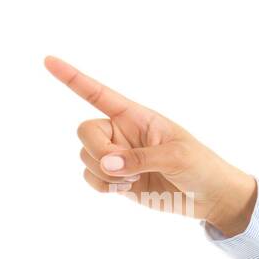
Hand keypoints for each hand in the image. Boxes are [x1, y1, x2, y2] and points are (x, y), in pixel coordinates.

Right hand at [44, 55, 257, 235]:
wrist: (210, 198)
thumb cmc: (201, 167)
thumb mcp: (176, 157)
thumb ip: (140, 159)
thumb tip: (106, 164)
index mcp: (137, 116)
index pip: (99, 94)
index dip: (72, 77)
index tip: (48, 60)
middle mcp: (122, 132)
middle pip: (84, 131)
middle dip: (98, 150)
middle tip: (121, 166)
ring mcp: (118, 156)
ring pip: (85, 157)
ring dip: (104, 173)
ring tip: (132, 179)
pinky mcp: (116, 179)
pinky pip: (90, 178)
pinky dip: (101, 185)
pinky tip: (125, 187)